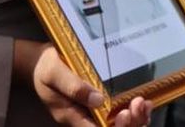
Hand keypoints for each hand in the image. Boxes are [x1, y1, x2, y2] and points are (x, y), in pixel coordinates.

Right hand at [16, 41, 146, 125]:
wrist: (40, 63)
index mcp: (71, 116)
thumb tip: (98, 100)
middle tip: (138, 103)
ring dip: (136, 119)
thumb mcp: (54, 73)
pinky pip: (120, 116)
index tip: (124, 113)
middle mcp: (84, 120)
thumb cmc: (45, 67)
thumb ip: (73, 86)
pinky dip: (134, 112)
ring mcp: (92, 114)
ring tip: (143, 103)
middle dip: (130, 123)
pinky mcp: (99, 106)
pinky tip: (144, 102)